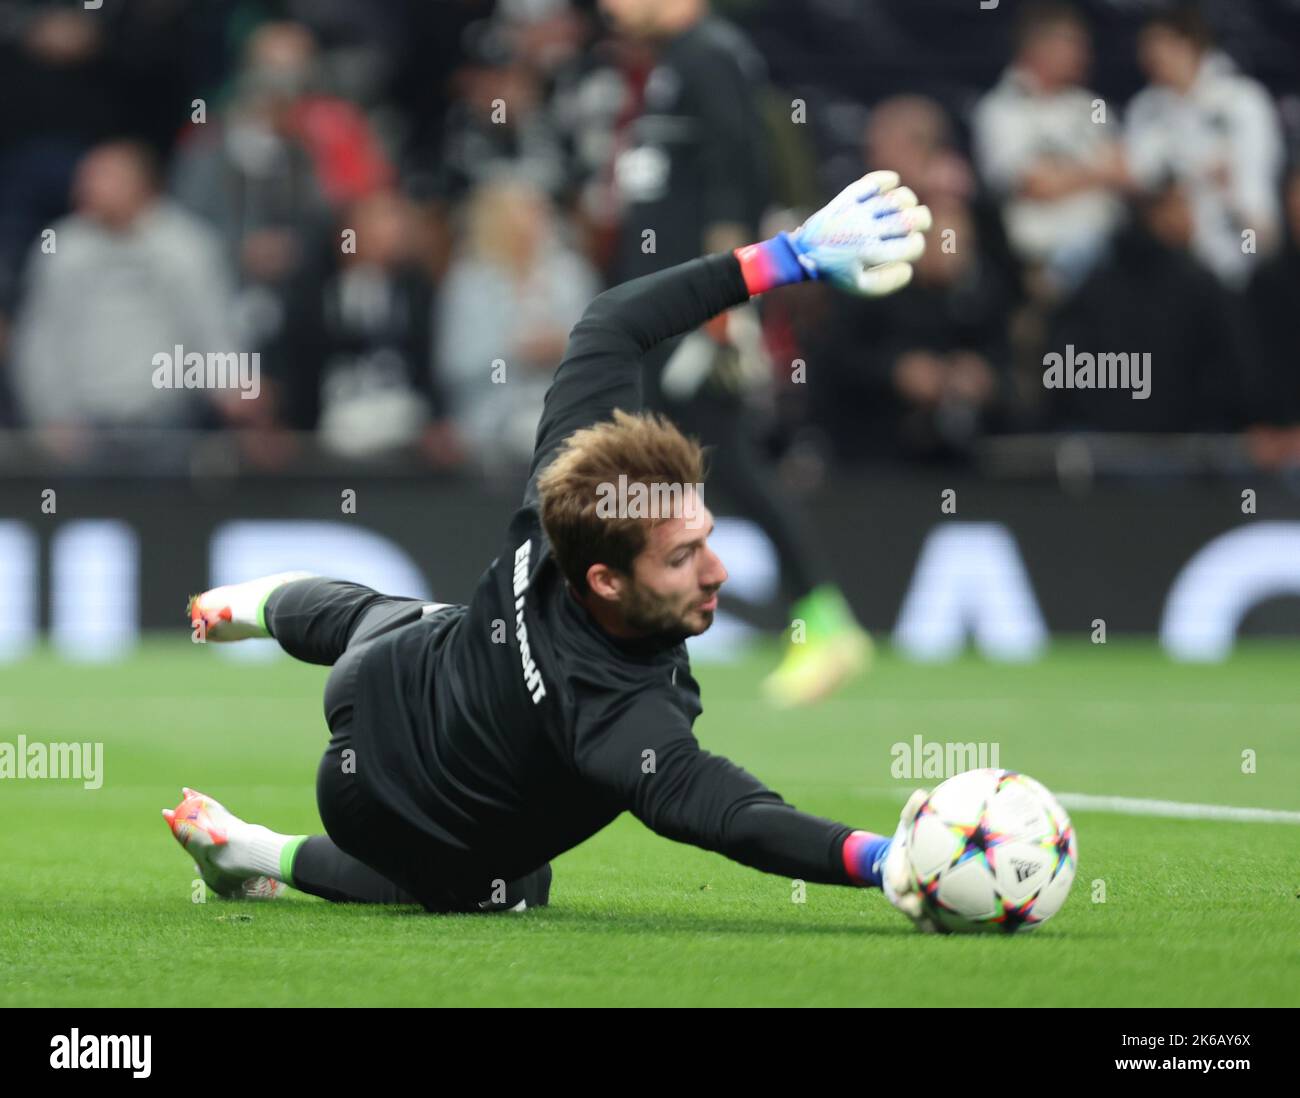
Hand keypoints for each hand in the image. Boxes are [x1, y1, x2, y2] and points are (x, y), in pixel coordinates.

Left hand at [786, 170, 931, 295]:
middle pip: (912, 218)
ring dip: (908, 201)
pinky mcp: (848, 198)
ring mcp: (858, 212)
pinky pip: (874, 181)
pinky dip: (888, 179)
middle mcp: (866, 231)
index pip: (913, 245)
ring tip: (903, 207)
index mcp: (871, 254)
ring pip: (898, 197)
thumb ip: (888, 281)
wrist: (804, 252)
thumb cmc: (837, 271)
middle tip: (917, 223)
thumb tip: (909, 268)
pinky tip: (892, 184)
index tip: (909, 245)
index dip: (917, 245)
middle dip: (922, 220)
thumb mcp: (861, 286)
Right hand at [881, 788, 941, 932]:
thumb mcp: (907, 826)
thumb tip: (920, 792)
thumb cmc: (908, 843)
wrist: (897, 866)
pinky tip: (970, 931)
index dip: (895, 881)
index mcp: (895, 871)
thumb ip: (912, 811)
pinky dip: (948, 928)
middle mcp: (900, 891)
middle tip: (918, 908)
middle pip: (902, 902)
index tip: (900, 885)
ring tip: (941, 929)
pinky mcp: (925, 917)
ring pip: (918, 919)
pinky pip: (937, 925)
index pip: (892, 875)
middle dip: (910, 907)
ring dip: (928, 924)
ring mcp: (911, 906)